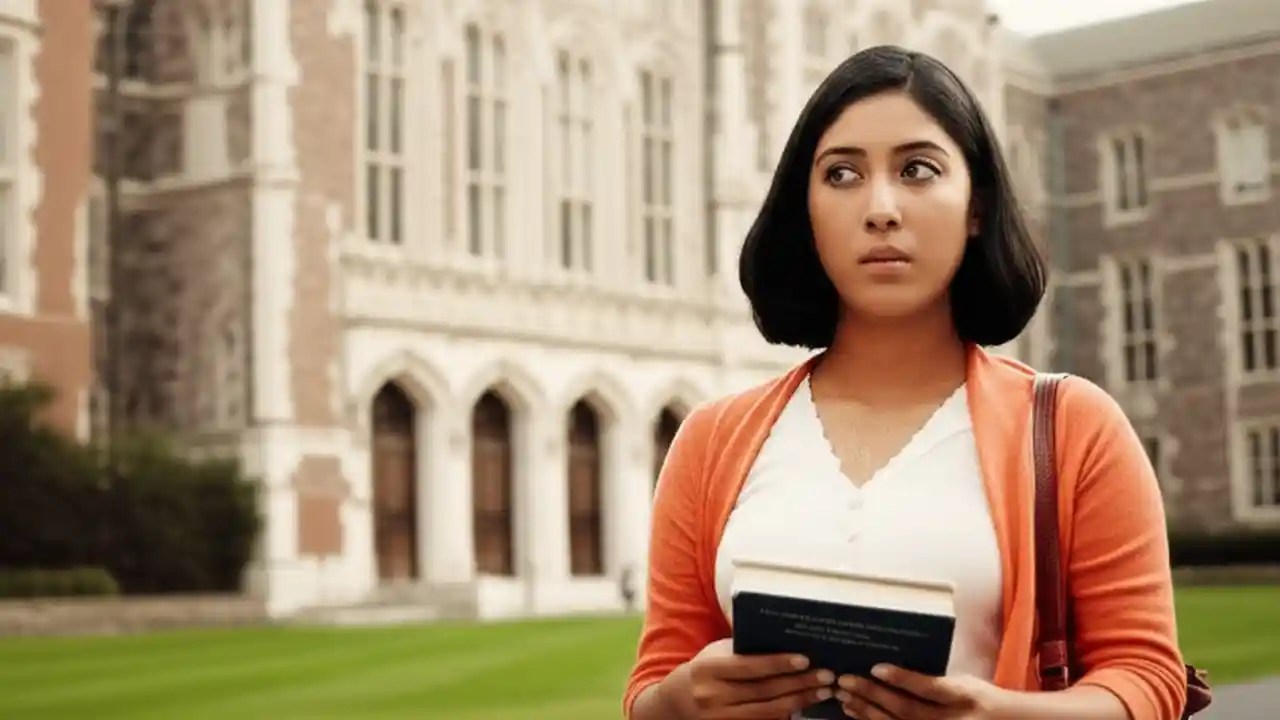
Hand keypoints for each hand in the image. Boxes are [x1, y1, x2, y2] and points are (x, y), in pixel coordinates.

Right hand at [660, 638, 835, 718]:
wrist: (676, 703)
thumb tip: (784, 642)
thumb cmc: (704, 670)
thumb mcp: (715, 654)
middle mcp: (712, 697)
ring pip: (768, 711)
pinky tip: (803, 705)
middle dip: (799, 683)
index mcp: (708, 670)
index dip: (778, 663)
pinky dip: (786, 715)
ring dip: (799, 701)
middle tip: (826, 676)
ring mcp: (720, 719)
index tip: (805, 659)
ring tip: (822, 691)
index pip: (749, 667)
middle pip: (764, 691)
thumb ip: (742, 651)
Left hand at [834, 664, 1008, 719]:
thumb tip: (895, 670)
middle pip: (907, 710)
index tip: (876, 668)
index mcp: (963, 697)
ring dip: (867, 712)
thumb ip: (937, 682)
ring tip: (844, 698)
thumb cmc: (981, 701)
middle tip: (846, 681)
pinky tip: (856, 715)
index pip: (930, 689)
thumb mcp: (966, 685)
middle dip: (873, 695)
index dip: (903, 679)